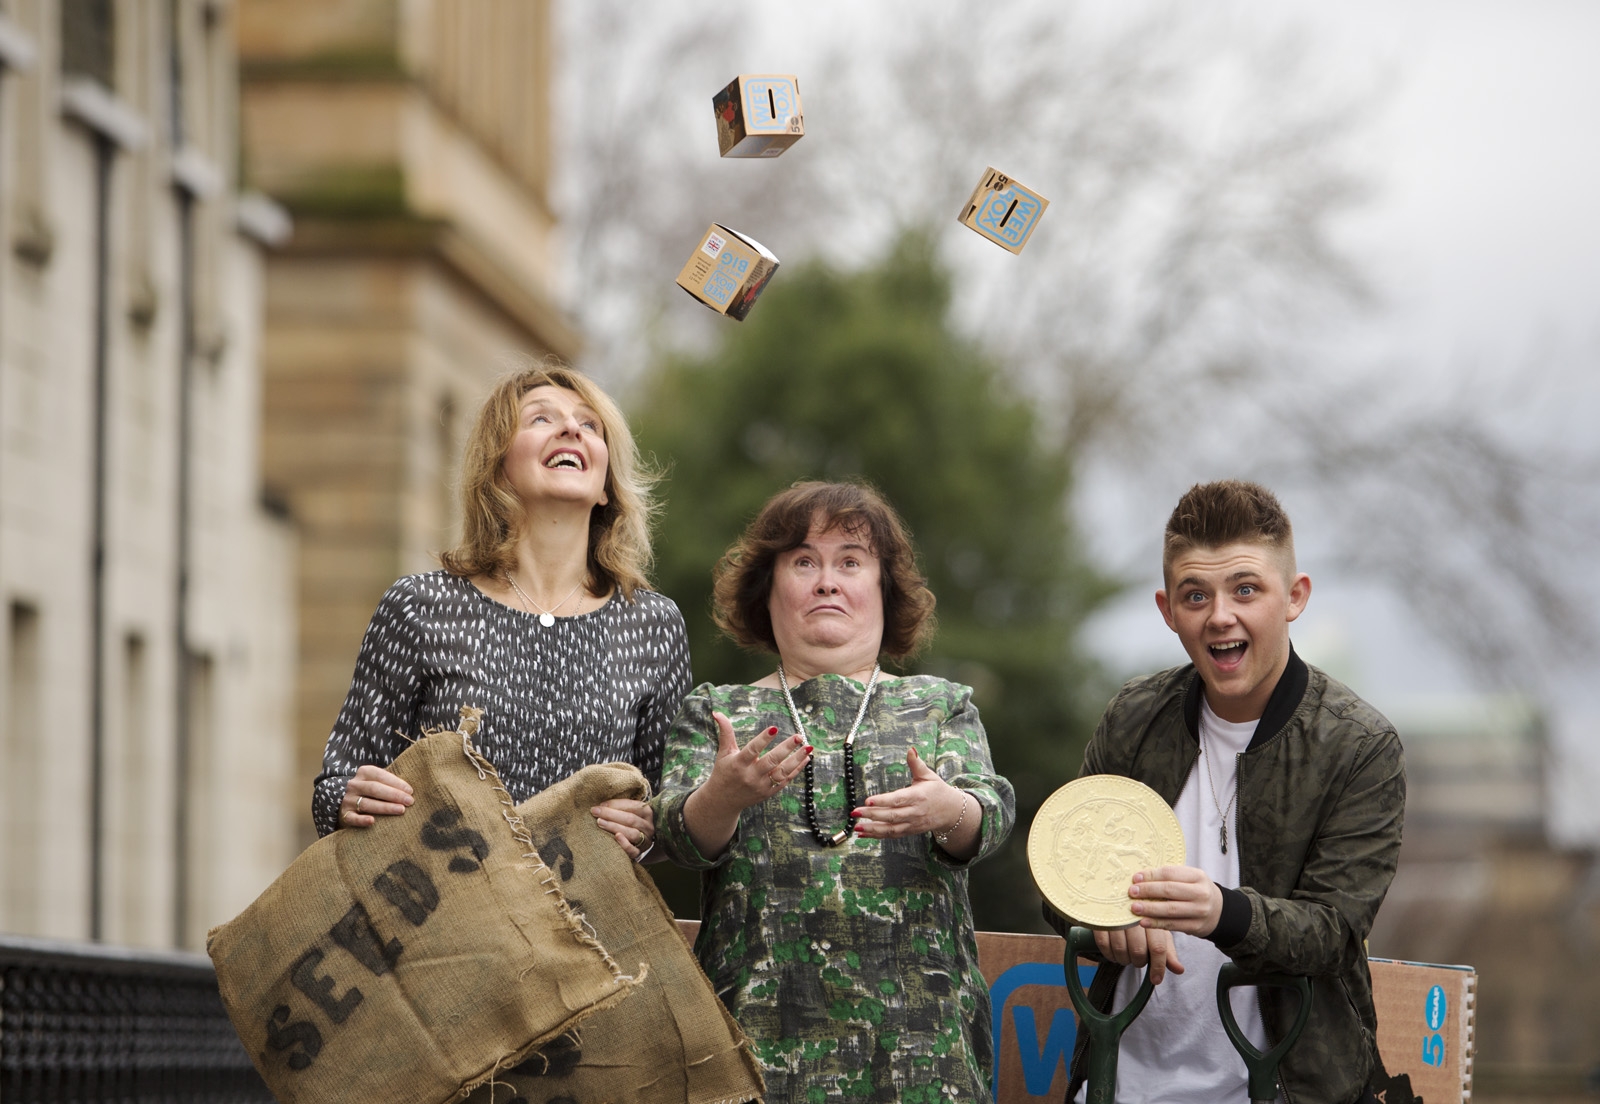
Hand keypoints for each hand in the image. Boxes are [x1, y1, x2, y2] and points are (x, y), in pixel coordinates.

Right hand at [340, 764, 413, 827]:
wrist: (351, 802)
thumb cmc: (373, 791)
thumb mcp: (380, 781)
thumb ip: (391, 782)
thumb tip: (411, 791)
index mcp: (364, 772)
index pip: (381, 776)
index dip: (396, 783)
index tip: (410, 791)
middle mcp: (354, 785)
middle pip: (374, 788)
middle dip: (394, 795)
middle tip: (409, 801)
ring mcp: (348, 800)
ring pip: (366, 803)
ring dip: (385, 807)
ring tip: (400, 810)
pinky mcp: (345, 814)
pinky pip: (352, 818)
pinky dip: (361, 820)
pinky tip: (372, 821)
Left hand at [592, 797, 653, 860]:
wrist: (638, 842)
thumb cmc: (629, 823)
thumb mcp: (629, 812)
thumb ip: (619, 808)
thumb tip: (601, 805)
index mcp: (646, 812)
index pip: (632, 806)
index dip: (615, 804)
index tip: (600, 805)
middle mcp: (648, 826)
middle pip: (630, 819)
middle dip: (611, 814)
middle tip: (596, 812)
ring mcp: (645, 840)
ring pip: (631, 833)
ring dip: (614, 827)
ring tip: (600, 822)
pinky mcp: (639, 852)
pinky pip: (633, 850)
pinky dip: (625, 844)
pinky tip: (616, 837)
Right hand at [682, 712, 809, 859]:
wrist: (723, 801)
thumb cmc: (724, 772)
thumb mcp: (723, 752)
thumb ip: (725, 732)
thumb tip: (717, 712)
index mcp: (738, 764)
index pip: (752, 750)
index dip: (763, 739)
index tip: (774, 727)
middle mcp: (750, 776)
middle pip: (771, 761)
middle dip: (786, 748)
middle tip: (798, 736)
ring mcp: (761, 786)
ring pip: (782, 772)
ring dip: (797, 760)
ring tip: (808, 747)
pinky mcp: (768, 792)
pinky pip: (785, 781)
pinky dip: (797, 770)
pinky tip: (806, 758)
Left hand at [851, 748, 964, 839]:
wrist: (951, 811)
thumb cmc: (938, 791)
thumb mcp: (928, 775)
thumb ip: (916, 764)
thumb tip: (910, 749)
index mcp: (918, 796)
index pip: (898, 799)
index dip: (882, 801)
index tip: (868, 800)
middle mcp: (915, 812)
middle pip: (891, 815)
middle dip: (872, 815)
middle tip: (855, 812)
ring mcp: (912, 824)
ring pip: (891, 829)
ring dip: (873, 829)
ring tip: (856, 827)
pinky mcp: (910, 831)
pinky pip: (892, 835)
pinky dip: (877, 836)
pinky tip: (863, 833)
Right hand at [1092, 924, 1184, 984]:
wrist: (1117, 894)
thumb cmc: (1141, 916)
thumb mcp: (1157, 930)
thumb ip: (1167, 950)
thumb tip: (1179, 970)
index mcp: (1153, 917)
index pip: (1158, 947)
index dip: (1158, 966)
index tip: (1156, 979)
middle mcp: (1135, 916)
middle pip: (1138, 951)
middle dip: (1139, 962)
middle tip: (1138, 958)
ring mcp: (1116, 917)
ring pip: (1121, 950)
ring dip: (1124, 960)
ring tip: (1126, 955)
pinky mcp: (1100, 919)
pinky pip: (1104, 945)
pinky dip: (1109, 955)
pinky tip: (1113, 953)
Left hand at [1129, 865, 1223, 937]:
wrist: (1218, 911)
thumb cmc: (1196, 891)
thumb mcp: (1189, 879)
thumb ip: (1170, 877)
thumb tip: (1140, 878)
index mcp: (1198, 876)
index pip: (1170, 873)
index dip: (1151, 875)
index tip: (1135, 878)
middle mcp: (1201, 893)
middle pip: (1169, 890)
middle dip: (1148, 891)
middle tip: (1132, 892)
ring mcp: (1199, 911)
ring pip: (1170, 910)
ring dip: (1149, 909)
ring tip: (1134, 908)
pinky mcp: (1196, 926)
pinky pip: (1172, 925)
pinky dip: (1156, 924)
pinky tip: (1143, 922)